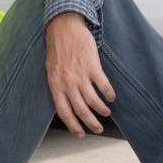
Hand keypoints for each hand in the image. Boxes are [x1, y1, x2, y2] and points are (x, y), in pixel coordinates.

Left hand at [45, 12, 115, 137]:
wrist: (64, 28)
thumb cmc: (57, 49)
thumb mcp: (51, 69)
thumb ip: (58, 85)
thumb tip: (65, 100)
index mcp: (55, 84)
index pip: (63, 111)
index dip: (73, 125)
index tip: (80, 134)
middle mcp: (67, 82)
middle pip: (80, 110)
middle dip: (90, 122)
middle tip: (98, 129)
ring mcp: (80, 75)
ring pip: (93, 100)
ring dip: (101, 110)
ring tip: (106, 112)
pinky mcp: (92, 66)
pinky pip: (103, 85)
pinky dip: (109, 94)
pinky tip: (111, 97)